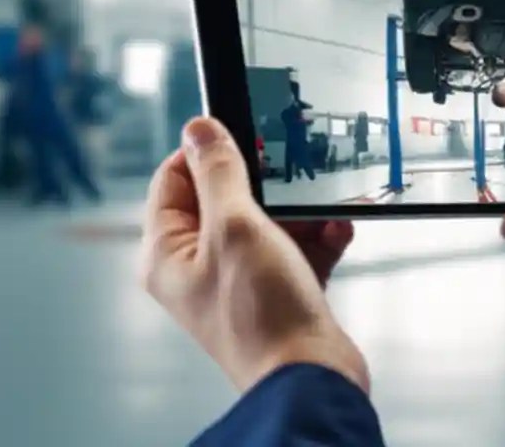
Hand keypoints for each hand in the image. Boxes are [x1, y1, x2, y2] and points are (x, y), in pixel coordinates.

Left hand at [139, 117, 367, 393]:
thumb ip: (216, 171)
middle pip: (225, 196)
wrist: (311, 376)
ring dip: (301, 210)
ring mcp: (237, 279)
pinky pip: (295, 245)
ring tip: (324, 208)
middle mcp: (196, 265)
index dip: (206, 153)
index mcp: (166, 251)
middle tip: (292, 174)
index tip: (244, 138)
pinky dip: (318, 235)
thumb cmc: (262, 314)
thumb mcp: (236, 225)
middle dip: (268, 184)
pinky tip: (337, 230)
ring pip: (267, 220)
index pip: (173, 178)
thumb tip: (198, 127)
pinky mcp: (276, 290)